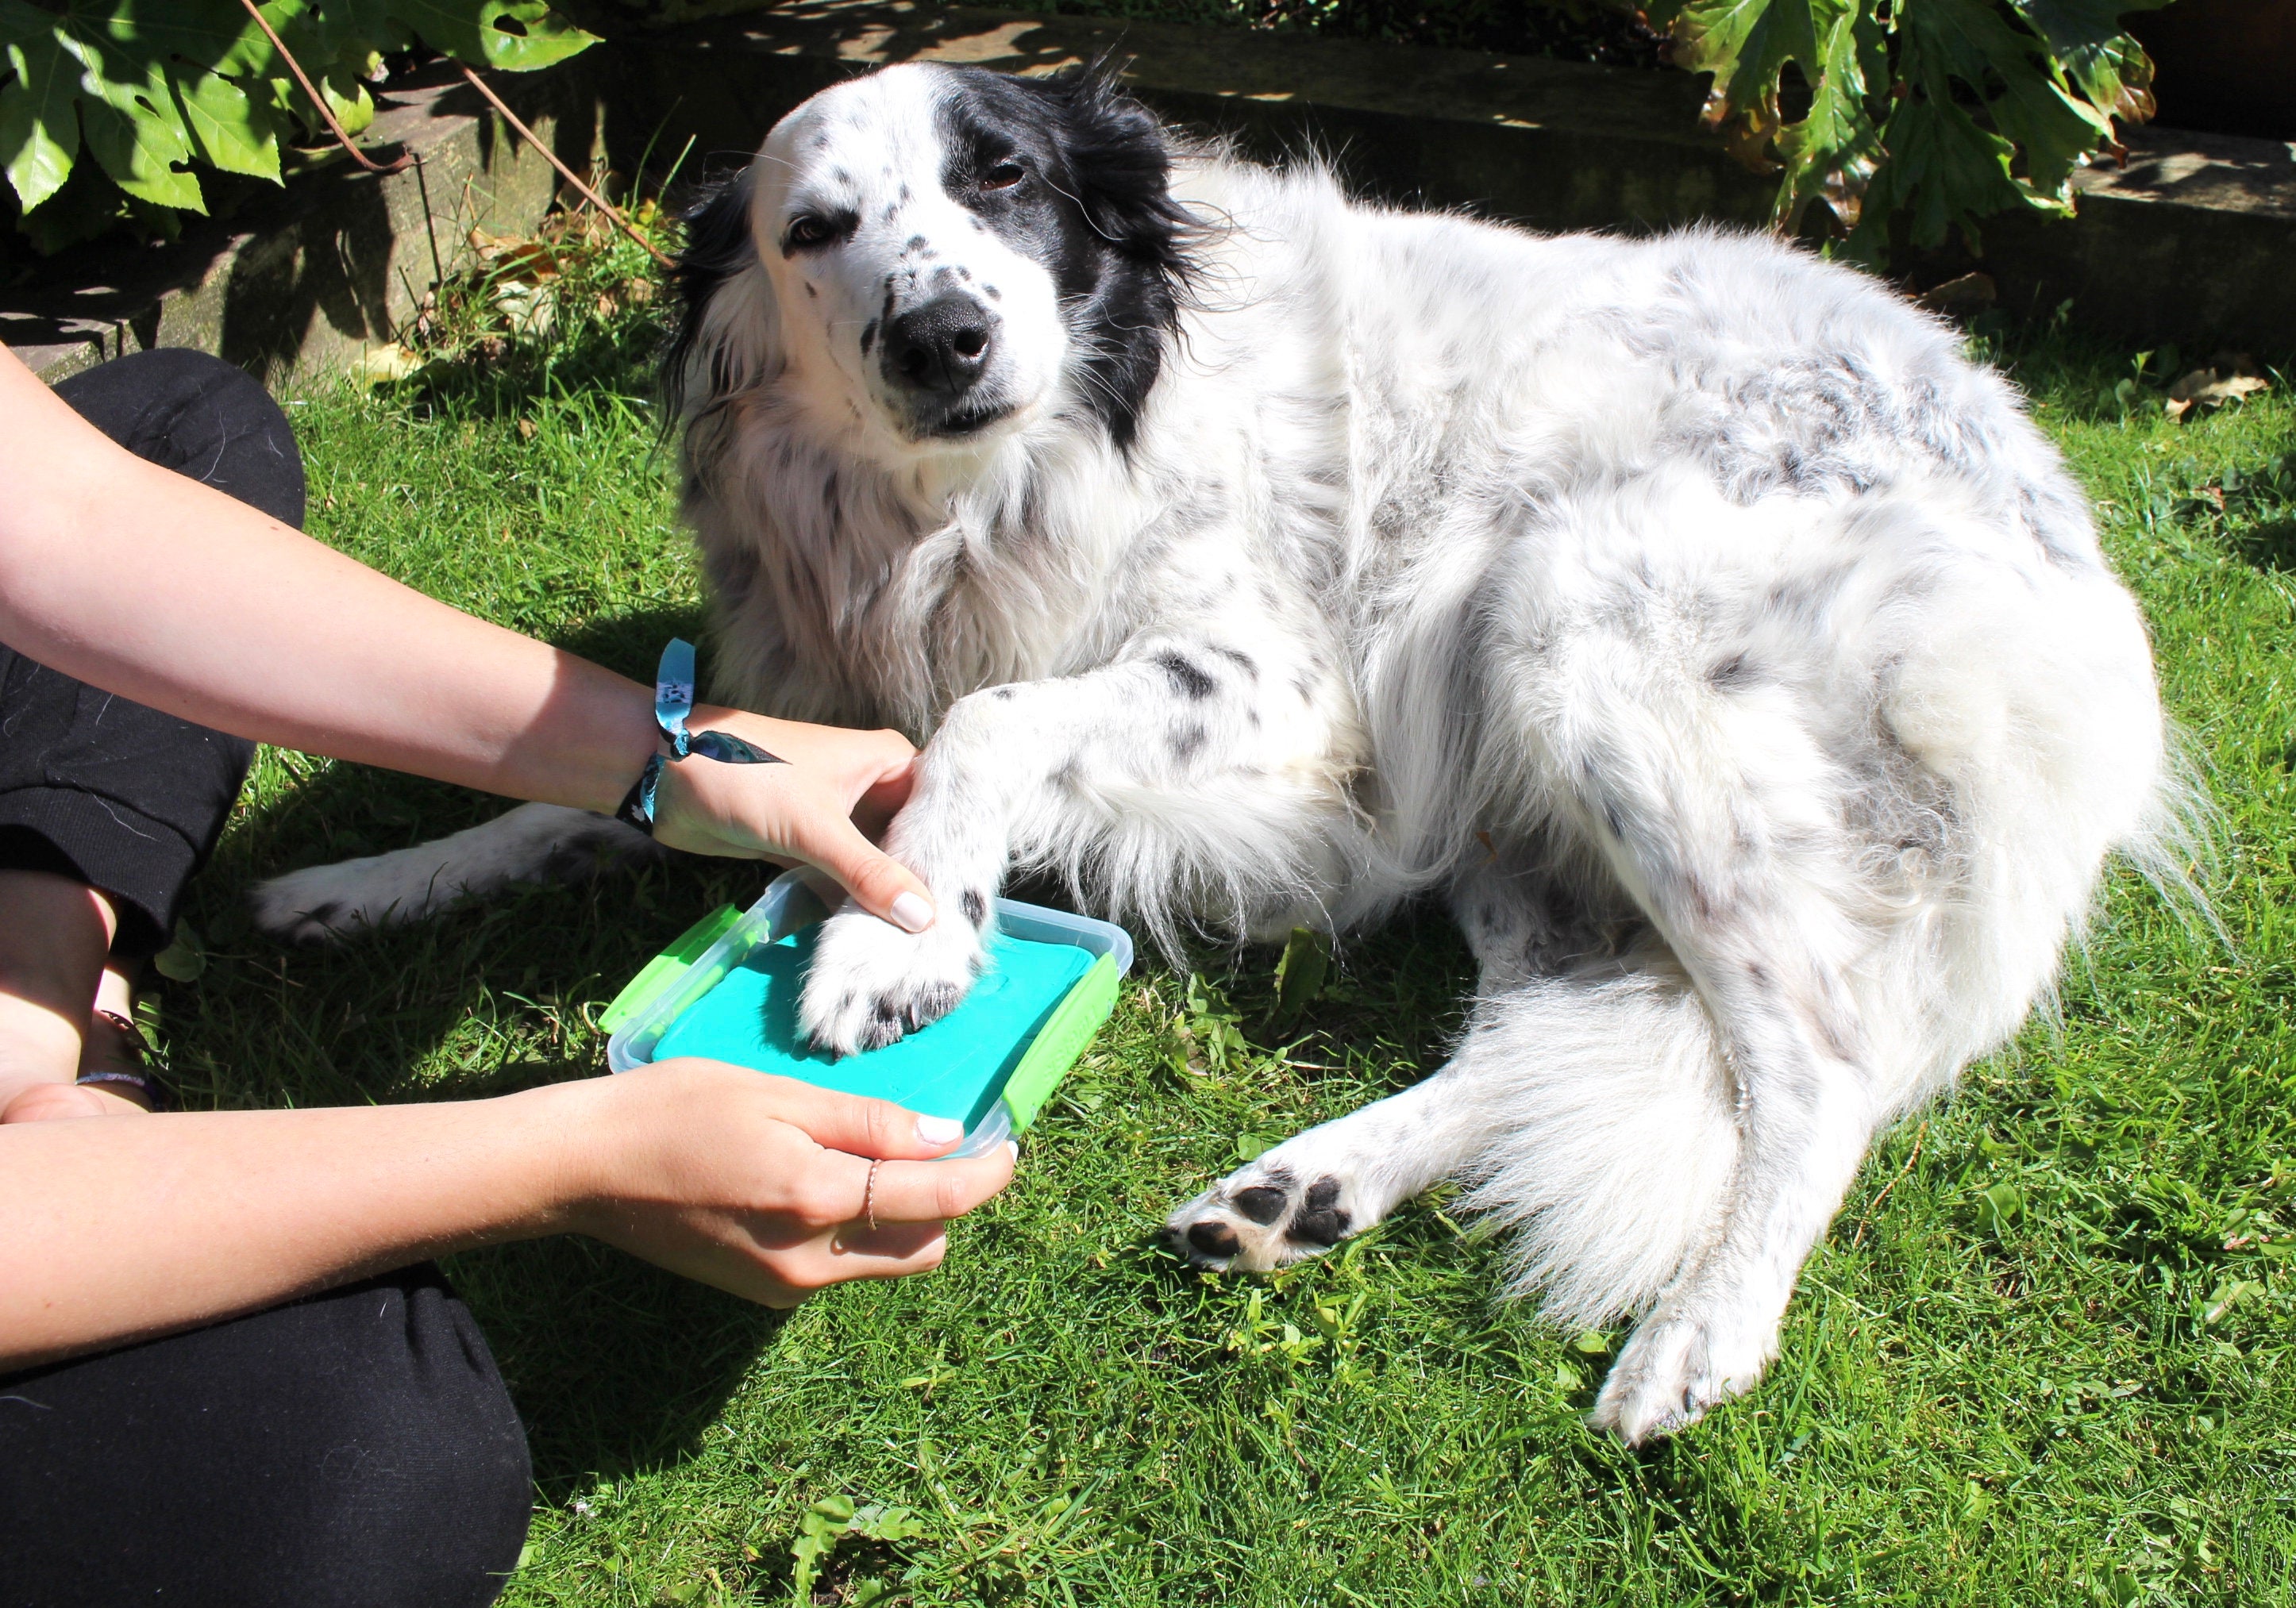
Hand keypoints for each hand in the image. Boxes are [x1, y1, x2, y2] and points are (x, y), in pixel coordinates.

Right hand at [558, 1059, 1015, 1306]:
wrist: (588, 1169)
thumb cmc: (677, 1110)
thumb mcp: (780, 1096)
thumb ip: (868, 1124)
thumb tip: (946, 1140)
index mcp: (816, 1200)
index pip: (936, 1201)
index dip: (985, 1176)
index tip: (1008, 1149)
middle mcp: (808, 1261)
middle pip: (923, 1247)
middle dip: (943, 1201)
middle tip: (932, 1145)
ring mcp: (784, 1286)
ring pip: (884, 1262)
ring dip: (900, 1218)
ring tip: (869, 1158)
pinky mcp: (764, 1292)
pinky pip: (840, 1268)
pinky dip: (855, 1232)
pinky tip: (820, 1183)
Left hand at [646, 709, 938, 931]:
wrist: (666, 774)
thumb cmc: (750, 774)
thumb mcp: (816, 826)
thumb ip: (868, 874)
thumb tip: (923, 920)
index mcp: (886, 762)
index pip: (940, 809)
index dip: (957, 850)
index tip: (977, 897)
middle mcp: (868, 788)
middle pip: (910, 843)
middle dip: (923, 885)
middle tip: (955, 938)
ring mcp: (837, 819)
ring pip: (875, 866)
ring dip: (886, 902)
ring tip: (921, 951)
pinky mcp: (806, 846)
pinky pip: (841, 880)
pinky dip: (851, 906)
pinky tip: (873, 943)